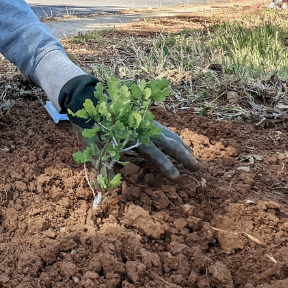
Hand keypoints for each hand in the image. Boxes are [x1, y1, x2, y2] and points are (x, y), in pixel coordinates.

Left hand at [59, 75, 197, 178]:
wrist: (90, 100)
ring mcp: (146, 122)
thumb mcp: (94, 146)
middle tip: (197, 168)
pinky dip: (175, 138)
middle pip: (169, 142)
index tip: (176, 176)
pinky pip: (165, 130)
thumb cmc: (91, 125)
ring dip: (183, 147)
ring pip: (170, 135)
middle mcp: (144, 128)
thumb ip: (102, 166)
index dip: (165, 165)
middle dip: (183, 156)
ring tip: (194, 158)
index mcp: (133, 135)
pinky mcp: (145, 119)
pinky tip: (181, 145)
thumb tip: (105, 186)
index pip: (154, 152)